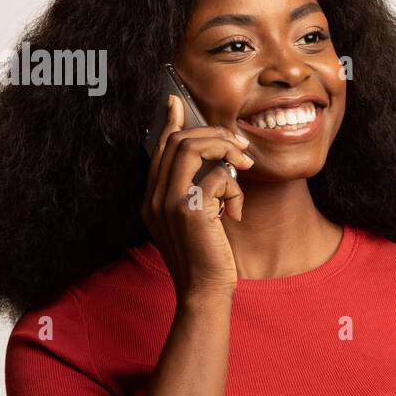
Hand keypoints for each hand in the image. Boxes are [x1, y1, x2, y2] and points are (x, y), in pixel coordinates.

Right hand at [140, 94, 253, 299]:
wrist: (204, 291)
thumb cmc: (206, 258)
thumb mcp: (196, 221)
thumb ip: (196, 193)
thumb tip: (216, 166)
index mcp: (152, 199)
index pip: (159, 150)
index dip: (170, 124)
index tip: (177, 104)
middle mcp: (154, 198)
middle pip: (177, 142)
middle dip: (213, 135)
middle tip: (239, 146)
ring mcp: (168, 203)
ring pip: (192, 148)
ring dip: (223, 148)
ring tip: (243, 165)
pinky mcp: (190, 211)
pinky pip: (218, 177)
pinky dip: (235, 189)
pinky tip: (236, 212)